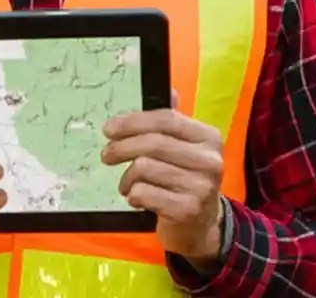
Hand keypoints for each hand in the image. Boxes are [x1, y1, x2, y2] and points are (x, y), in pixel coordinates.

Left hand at [101, 89, 224, 263]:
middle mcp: (209, 160)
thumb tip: (169, 90)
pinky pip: (144, 193)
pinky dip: (133, 195)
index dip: (133, 121)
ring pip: (144, 168)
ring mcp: (201, 187)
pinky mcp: (186, 210)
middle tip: (106, 155)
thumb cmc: (185, 180)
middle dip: (121, 147)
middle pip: (152, 143)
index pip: (166, 119)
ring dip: (127, 177)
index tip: (109, 128)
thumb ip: (173, 121)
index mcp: (208, 138)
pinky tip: (138, 198)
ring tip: (127, 184)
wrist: (201, 226)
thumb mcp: (184, 149)